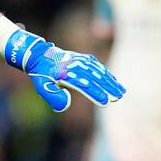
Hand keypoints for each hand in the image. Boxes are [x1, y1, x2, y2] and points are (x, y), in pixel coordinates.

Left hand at [6, 30, 124, 111]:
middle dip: (108, 88)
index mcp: (65, 73)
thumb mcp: (43, 87)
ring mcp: (80, 61)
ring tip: (120, 92)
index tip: (105, 101)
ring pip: (98, 71)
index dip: (95, 93)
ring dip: (110, 81)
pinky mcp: (83, 58)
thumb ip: (54, 96)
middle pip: (94, 77)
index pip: (83, 84)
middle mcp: (74, 66)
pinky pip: (96, 66)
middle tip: (118, 97)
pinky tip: (113, 81)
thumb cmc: (42, 75)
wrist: (40, 55)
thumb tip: (66, 105)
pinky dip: (106, 73)